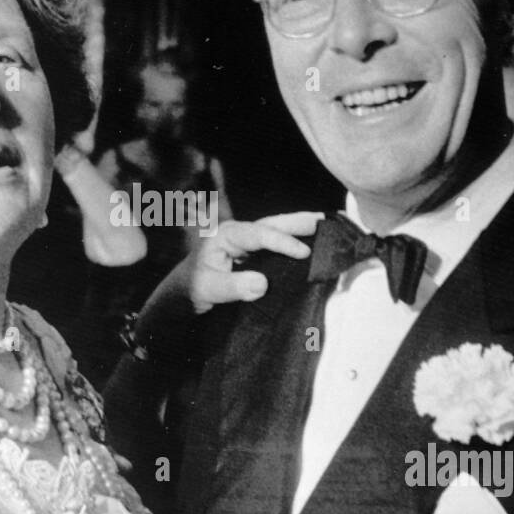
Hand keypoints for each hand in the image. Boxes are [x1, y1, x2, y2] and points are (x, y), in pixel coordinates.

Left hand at [169, 211, 322, 313]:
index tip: (304, 253)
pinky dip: (295, 244)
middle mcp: (240, 234)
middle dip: (301, 221)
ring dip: (301, 229)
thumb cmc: (191, 287)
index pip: (260, 234)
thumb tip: (262, 283)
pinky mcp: (253, 255)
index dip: (284, 242)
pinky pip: (277, 247)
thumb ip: (232, 286)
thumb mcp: (207, 288)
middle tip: (330, 220)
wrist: (183, 294)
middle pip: (274, 224)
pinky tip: (313, 246)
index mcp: (228, 235)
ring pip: (278, 232)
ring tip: (330, 226)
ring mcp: (248, 244)